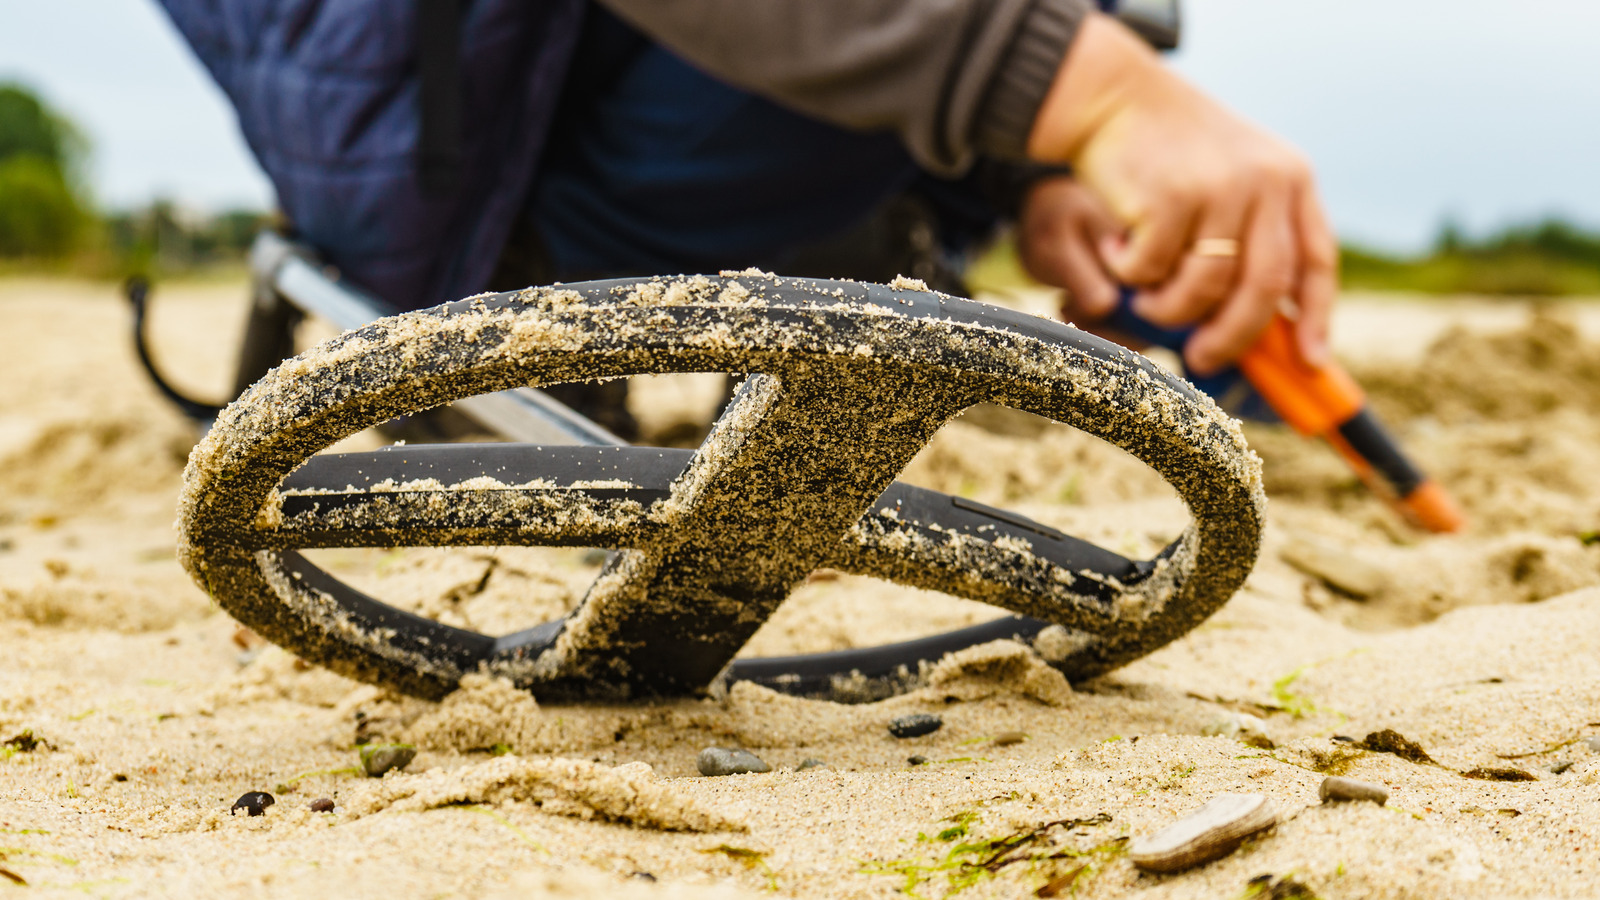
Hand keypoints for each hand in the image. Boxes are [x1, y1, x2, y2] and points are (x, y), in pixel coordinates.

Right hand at [1026, 14, 1336, 374]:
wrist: (1112, 98)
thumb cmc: (1167, 153)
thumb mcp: (1229, 180)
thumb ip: (1251, 236)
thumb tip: (1259, 328)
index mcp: (1291, 178)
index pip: (1316, 260)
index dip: (1316, 317)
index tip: (1308, 362)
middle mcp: (1266, 181)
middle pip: (1264, 287)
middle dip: (1232, 337)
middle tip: (1202, 360)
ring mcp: (1220, 188)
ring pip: (1203, 289)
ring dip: (1166, 307)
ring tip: (1143, 293)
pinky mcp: (1171, 198)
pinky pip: (1151, 272)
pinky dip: (1129, 273)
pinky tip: (1118, 245)